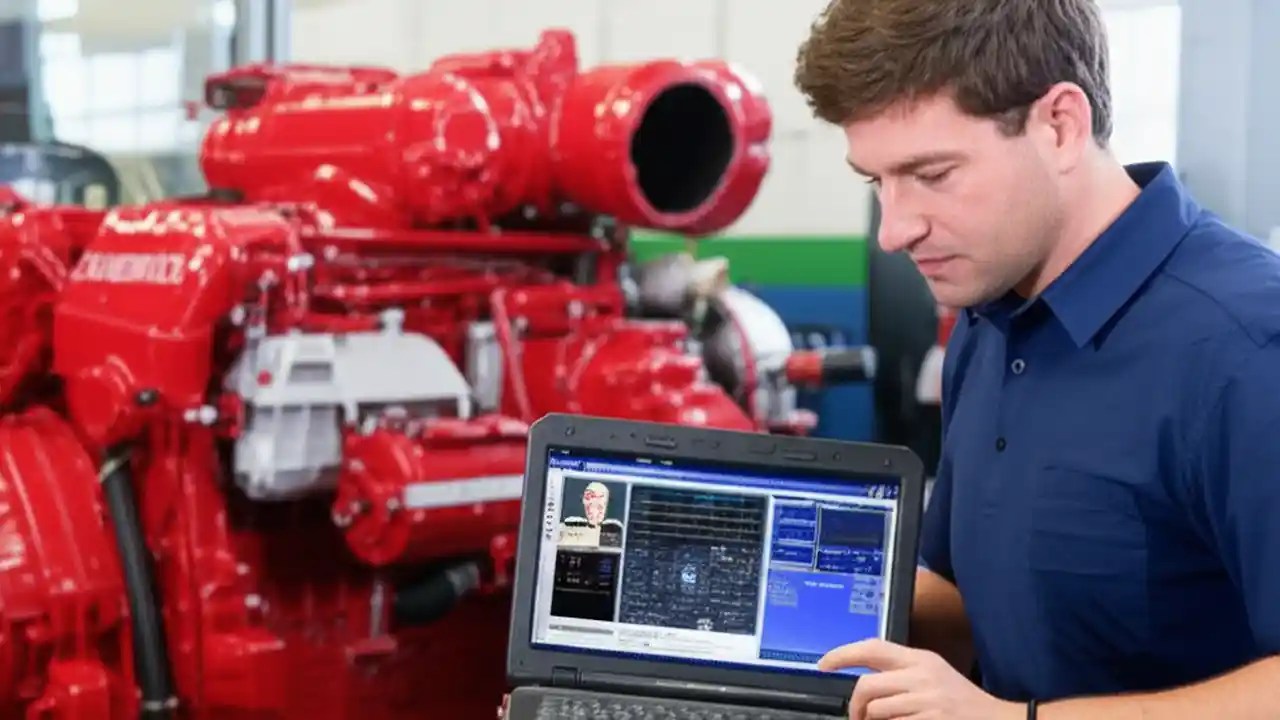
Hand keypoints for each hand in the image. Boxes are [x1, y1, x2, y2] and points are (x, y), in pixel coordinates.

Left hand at [819, 639, 1022, 719]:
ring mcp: (928, 700)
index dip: (842, 654)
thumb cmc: (961, 703)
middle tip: (858, 717)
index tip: (824, 664)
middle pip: (866, 685)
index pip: (873, 648)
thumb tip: (863, 687)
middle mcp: (923, 676)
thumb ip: (900, 675)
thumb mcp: (932, 676)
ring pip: (877, 711)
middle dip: (855, 706)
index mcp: (921, 659)